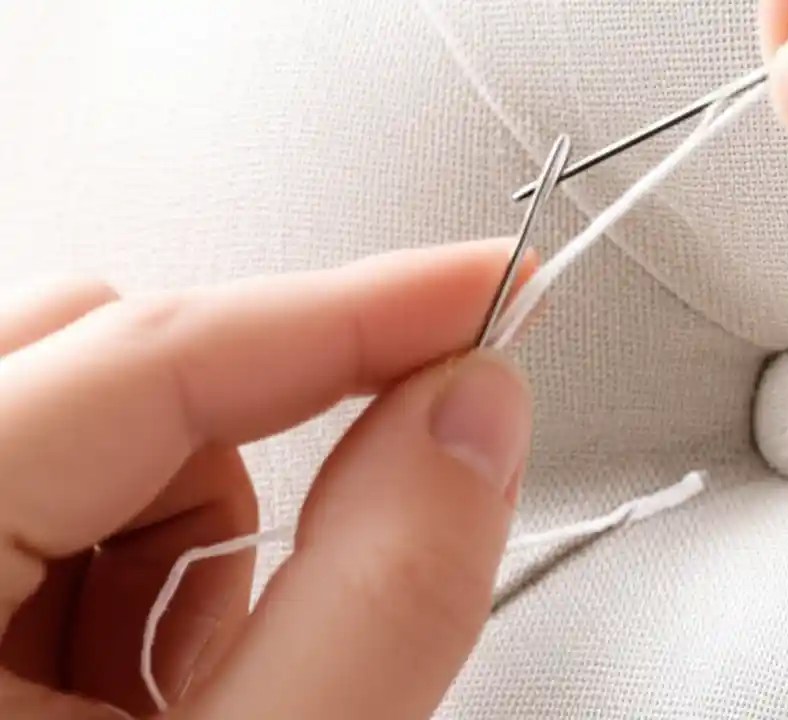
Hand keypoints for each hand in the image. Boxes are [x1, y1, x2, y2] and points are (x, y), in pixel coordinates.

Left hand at [0, 239, 534, 718]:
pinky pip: (50, 498)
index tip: (483, 290)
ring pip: (81, 422)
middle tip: (341, 533)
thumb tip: (469, 415)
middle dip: (241, 440)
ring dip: (184, 528)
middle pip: (92, 348)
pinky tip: (142, 689)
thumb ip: (374, 600)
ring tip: (195, 683)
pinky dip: (137, 570)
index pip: (147, 354)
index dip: (353, 309)